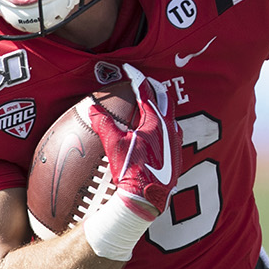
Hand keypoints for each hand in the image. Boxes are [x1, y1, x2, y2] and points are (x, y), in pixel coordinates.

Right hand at [78, 66, 177, 260]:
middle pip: (164, 99)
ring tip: (153, 104)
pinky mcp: (177, 156)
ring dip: (161, 107)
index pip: (146, 91)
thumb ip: (103, 123)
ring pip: (171, 116)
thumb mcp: (113, 145)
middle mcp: (169, 129)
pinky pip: (173, 133)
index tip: (129, 68)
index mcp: (155, 121)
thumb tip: (92, 108)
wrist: (146, 199)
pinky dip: (165, 125)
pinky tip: (159, 133)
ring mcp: (175, 143)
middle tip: (145, 82)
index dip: (136, 77)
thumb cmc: (130, 171)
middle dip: (154, 88)